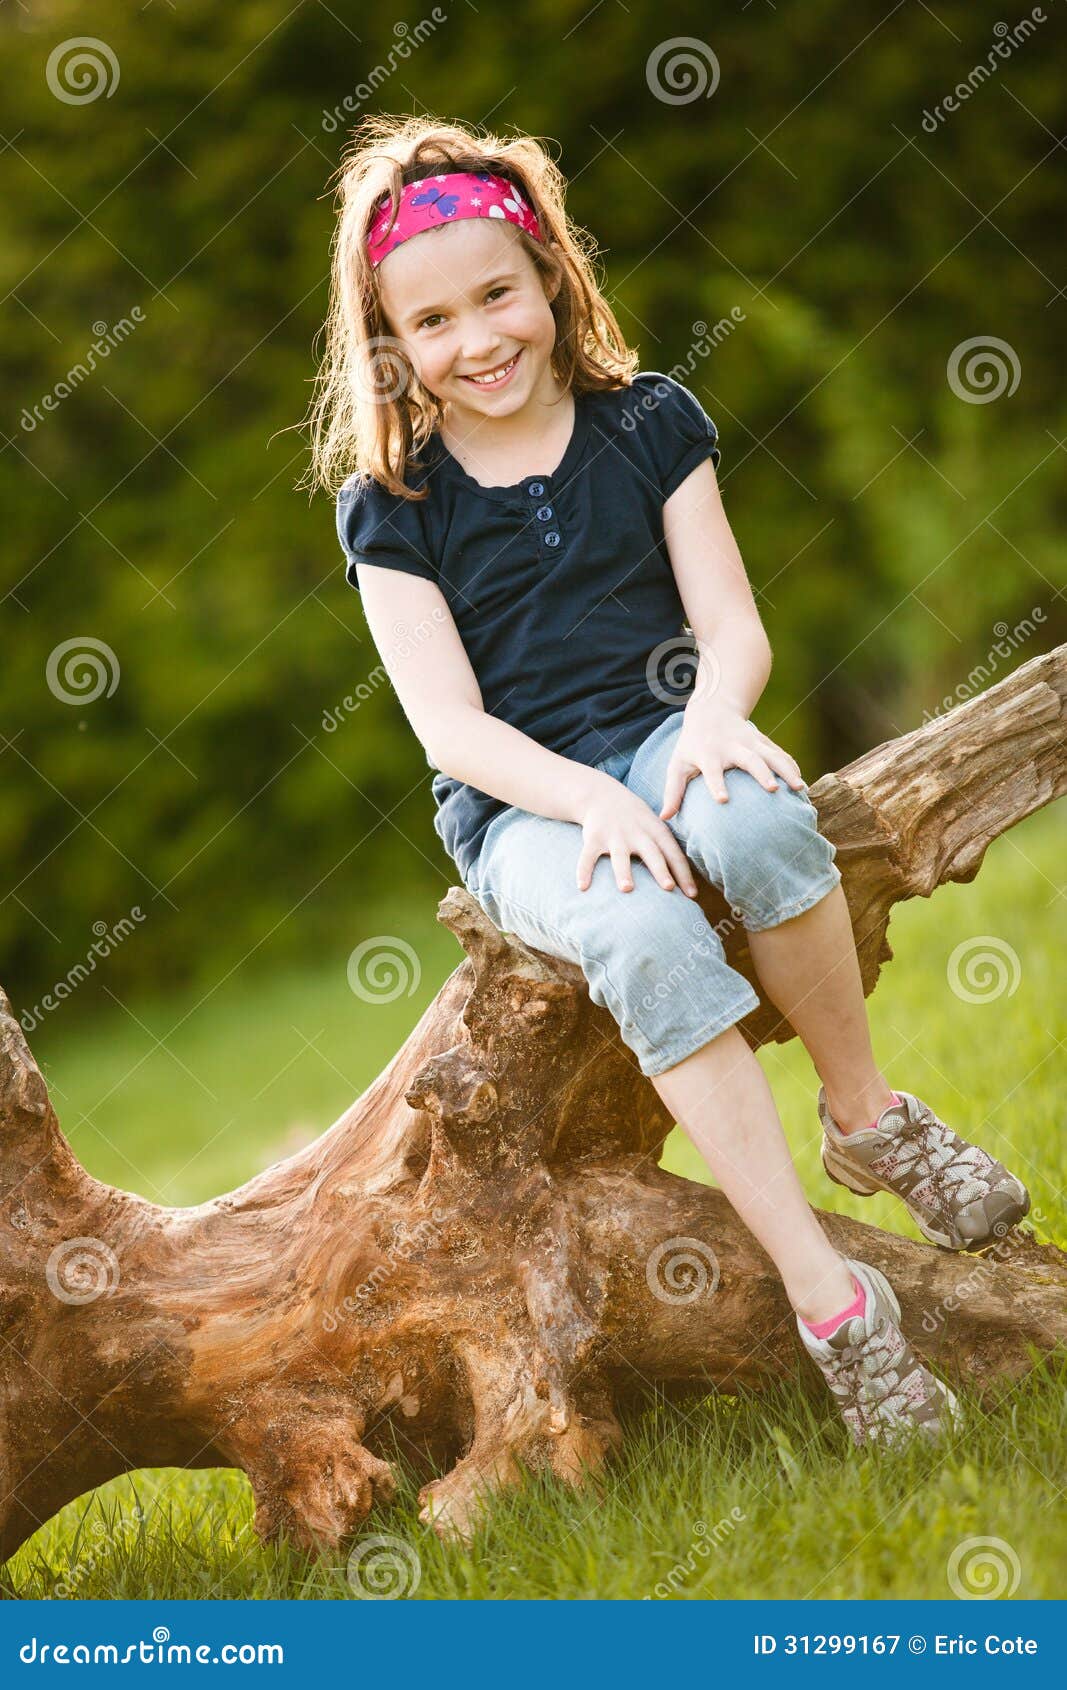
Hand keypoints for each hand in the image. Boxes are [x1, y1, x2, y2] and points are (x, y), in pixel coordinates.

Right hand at [576, 771, 699, 895]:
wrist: (602, 795)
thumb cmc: (635, 819)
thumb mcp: (655, 826)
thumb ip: (667, 849)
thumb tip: (686, 880)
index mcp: (655, 830)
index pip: (673, 853)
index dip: (683, 873)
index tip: (692, 894)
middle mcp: (636, 833)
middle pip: (651, 853)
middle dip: (660, 870)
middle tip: (668, 888)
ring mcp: (614, 836)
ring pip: (620, 856)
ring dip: (623, 872)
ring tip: (627, 889)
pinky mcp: (593, 838)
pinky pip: (588, 856)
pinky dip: (584, 870)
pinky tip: (583, 887)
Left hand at [660, 698, 804, 818]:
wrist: (711, 710)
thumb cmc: (691, 745)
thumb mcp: (677, 764)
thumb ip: (672, 791)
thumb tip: (665, 818)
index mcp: (709, 753)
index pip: (712, 770)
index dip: (716, 784)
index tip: (723, 800)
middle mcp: (732, 746)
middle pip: (750, 759)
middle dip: (762, 773)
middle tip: (773, 789)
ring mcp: (751, 741)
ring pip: (772, 754)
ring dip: (786, 769)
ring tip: (799, 788)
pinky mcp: (763, 741)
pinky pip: (780, 754)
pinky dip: (791, 766)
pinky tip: (801, 781)